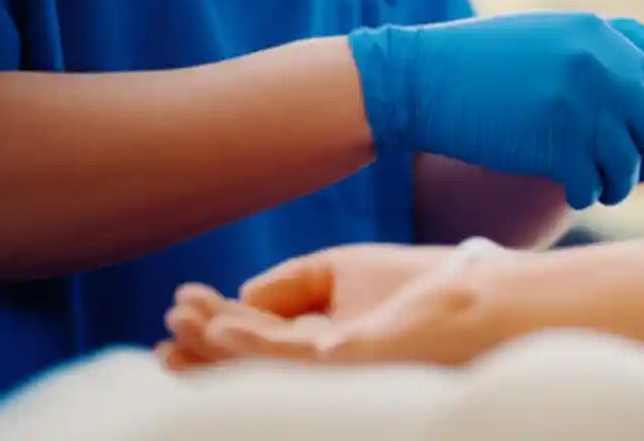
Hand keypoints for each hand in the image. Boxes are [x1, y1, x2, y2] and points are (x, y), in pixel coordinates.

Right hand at [156, 245, 451, 370]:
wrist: (478, 297)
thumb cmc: (420, 284)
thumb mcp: (342, 273)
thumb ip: (290, 282)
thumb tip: (241, 295)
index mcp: (321, 344)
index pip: (258, 340)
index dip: (217, 324)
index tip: (182, 300)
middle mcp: (324, 365)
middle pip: (250, 361)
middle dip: (202, 347)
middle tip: (164, 329)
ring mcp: (335, 369)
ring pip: (260, 365)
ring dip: (213, 346)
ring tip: (176, 326)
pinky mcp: (350, 362)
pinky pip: (289, 357)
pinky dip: (249, 345)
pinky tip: (216, 332)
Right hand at [350, 12, 643, 208]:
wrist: (421, 77)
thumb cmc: (483, 66)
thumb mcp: (552, 44)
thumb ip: (608, 70)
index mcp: (603, 33)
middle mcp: (604, 64)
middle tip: (634, 169)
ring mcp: (584, 103)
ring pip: (637, 160)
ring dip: (623, 182)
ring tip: (600, 185)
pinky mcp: (559, 142)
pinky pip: (599, 183)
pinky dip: (590, 194)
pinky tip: (573, 189)